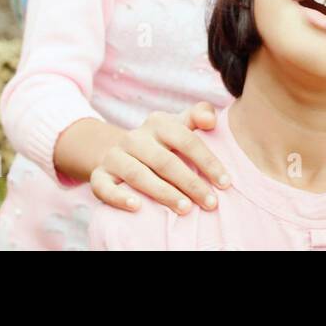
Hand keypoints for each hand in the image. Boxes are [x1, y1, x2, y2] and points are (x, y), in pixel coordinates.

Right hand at [89, 102, 231, 214]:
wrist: (116, 151)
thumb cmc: (160, 142)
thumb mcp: (178, 125)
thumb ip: (198, 115)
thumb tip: (211, 119)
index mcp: (158, 123)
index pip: (187, 140)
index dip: (208, 162)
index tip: (226, 183)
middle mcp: (135, 138)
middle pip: (165, 161)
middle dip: (190, 183)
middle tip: (210, 203)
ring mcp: (115, 156)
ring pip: (139, 175)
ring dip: (163, 193)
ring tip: (185, 209)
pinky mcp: (99, 175)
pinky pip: (105, 187)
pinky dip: (120, 197)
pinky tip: (137, 207)